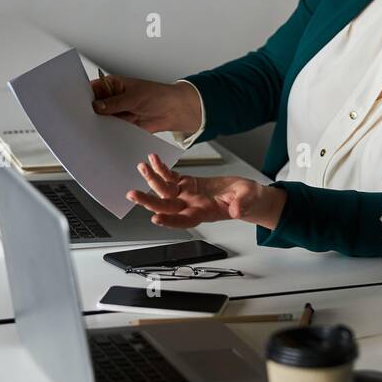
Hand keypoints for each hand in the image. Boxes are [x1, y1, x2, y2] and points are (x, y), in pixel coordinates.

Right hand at [90, 74, 201, 134]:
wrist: (174, 111)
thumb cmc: (158, 95)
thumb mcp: (135, 97)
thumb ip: (115, 103)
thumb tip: (97, 106)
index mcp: (112, 85)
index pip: (91, 90)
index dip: (81, 97)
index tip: (73, 105)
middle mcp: (111, 99)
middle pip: (92, 107)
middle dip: (87, 114)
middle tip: (79, 121)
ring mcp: (116, 113)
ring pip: (100, 120)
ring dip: (96, 126)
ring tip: (89, 131)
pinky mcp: (122, 125)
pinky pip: (110, 130)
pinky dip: (106, 134)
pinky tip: (102, 138)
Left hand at [125, 153, 284, 228]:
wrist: (246, 194)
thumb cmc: (248, 199)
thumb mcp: (248, 201)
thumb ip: (242, 206)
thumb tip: (236, 211)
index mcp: (203, 213)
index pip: (183, 220)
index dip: (169, 221)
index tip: (156, 218)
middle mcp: (191, 205)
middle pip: (165, 206)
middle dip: (148, 200)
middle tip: (133, 195)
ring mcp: (187, 195)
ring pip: (164, 190)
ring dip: (152, 179)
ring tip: (142, 167)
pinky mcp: (187, 184)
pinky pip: (171, 177)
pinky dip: (161, 169)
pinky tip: (154, 160)